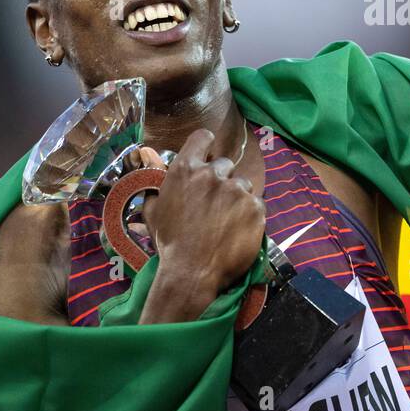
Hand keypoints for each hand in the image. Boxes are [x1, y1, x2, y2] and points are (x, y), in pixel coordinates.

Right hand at [138, 128, 264, 321]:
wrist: (191, 273)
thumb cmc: (169, 244)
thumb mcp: (153, 212)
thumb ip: (157, 190)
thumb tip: (156, 180)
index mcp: (186, 170)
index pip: (202, 137)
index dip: (206, 144)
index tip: (207, 152)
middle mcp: (213, 174)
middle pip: (224, 165)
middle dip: (221, 180)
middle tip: (214, 203)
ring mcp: (237, 190)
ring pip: (242, 185)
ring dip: (236, 198)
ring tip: (226, 221)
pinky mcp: (256, 207)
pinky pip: (256, 204)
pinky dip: (250, 215)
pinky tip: (237, 230)